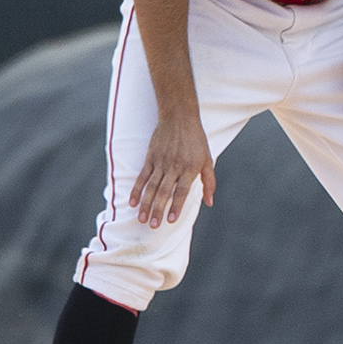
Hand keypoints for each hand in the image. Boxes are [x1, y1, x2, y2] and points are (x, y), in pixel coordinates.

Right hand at [127, 108, 214, 228]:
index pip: (182, 191)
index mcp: (189, 168)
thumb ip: (209, 181)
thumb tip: (210, 202)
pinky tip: (132, 202)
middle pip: (164, 192)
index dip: (176, 206)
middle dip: (157, 210)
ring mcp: (160, 162)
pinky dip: (136, 190)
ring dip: (146, 204)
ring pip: (151, 187)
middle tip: (153, 226)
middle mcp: (174, 167)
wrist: (179, 117)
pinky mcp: (150, 158)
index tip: (171, 220)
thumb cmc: (196, 140)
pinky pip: (142, 176)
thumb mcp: (207, 159)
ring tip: (142, 219)